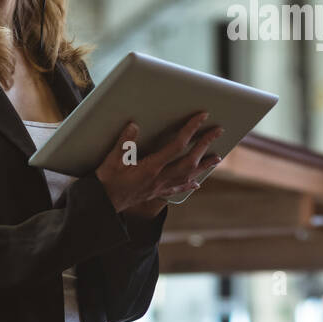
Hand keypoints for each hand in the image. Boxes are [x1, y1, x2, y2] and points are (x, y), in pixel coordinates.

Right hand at [94, 112, 222, 215]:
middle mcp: (160, 178)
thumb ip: (124, 142)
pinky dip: (189, 184)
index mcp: (151, 167)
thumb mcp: (112, 159)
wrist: (104, 204)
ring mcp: (160, 187)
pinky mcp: (157, 193)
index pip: (176, 146)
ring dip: (204, 165)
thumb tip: (134, 125)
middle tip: (218, 131)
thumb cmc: (107, 181)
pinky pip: (178, 188)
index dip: (190, 129)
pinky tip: (197, 183)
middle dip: (205, 144)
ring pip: (188, 176)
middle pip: (190, 161)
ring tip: (218, 157)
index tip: (201, 117)